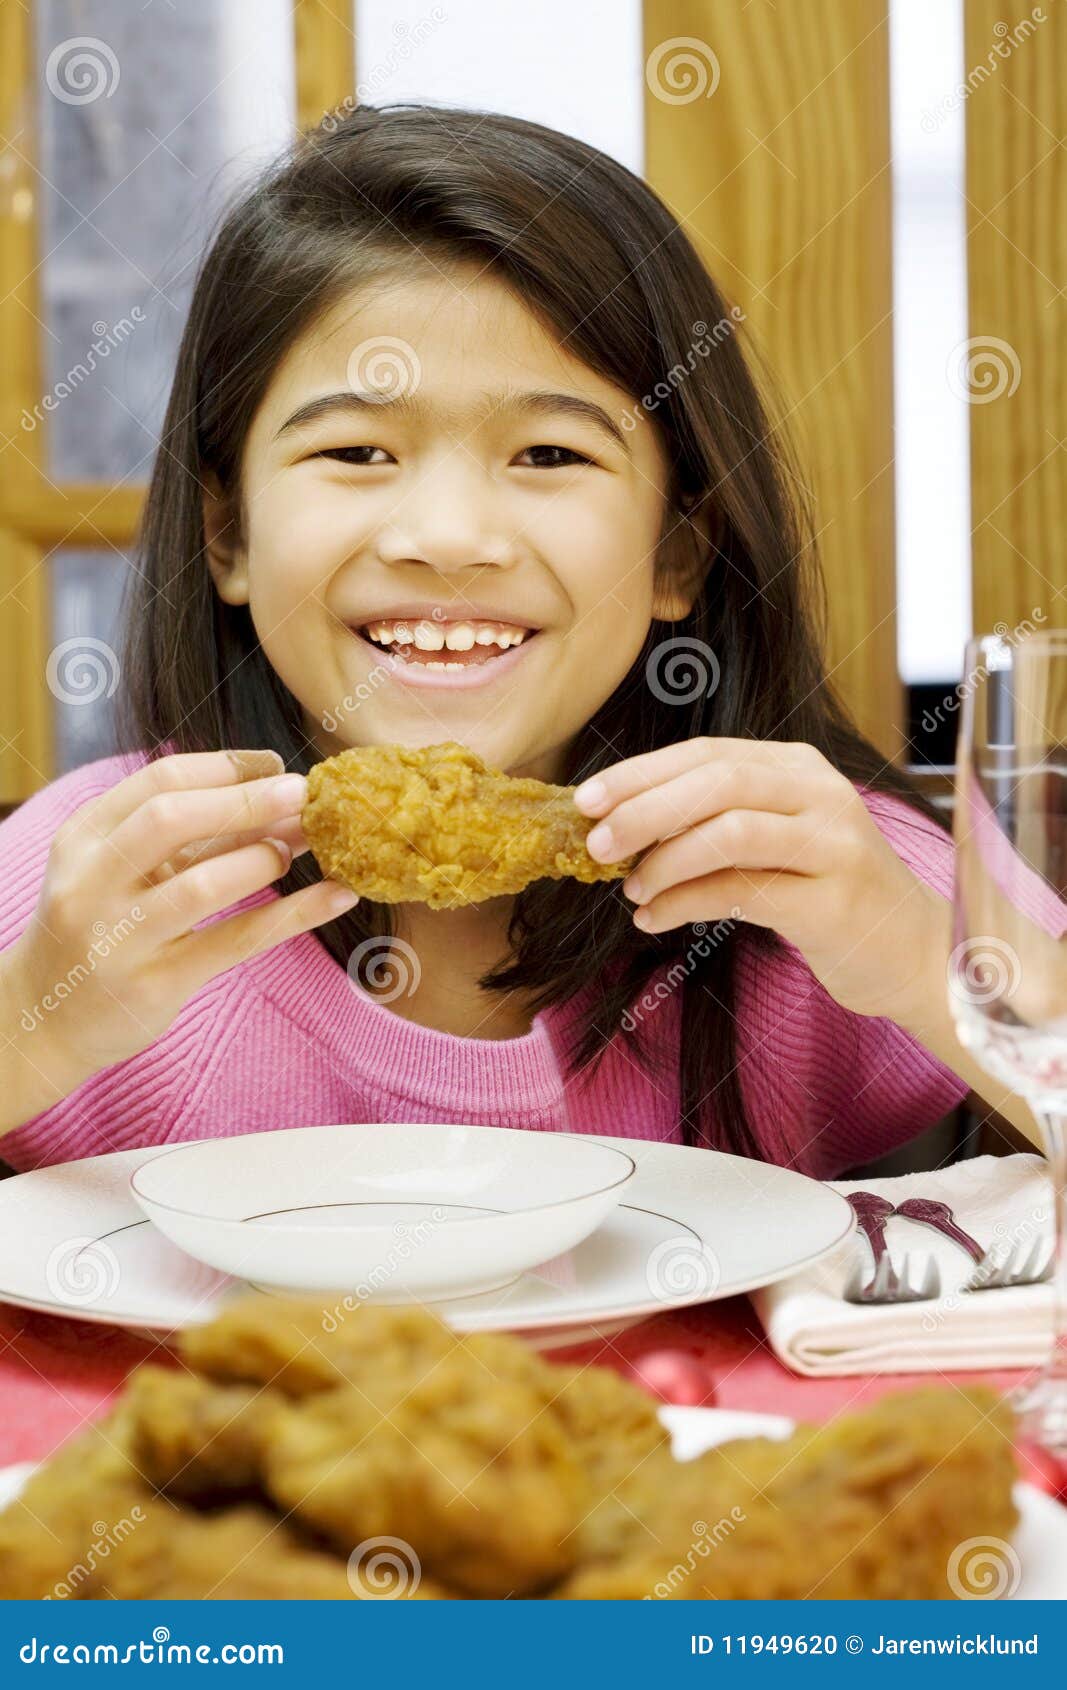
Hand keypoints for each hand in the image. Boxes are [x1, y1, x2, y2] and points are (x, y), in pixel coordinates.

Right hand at [3, 749, 358, 1099]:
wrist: (46, 1018)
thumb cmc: (100, 926)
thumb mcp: (120, 869)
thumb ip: (187, 836)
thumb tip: (280, 796)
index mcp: (82, 838)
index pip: (158, 781)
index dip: (226, 768)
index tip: (274, 764)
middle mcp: (91, 884)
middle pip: (171, 820)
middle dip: (246, 801)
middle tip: (303, 795)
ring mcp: (118, 939)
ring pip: (202, 886)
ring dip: (263, 859)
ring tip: (294, 851)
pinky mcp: (154, 985)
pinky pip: (236, 941)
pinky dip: (296, 915)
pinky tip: (338, 896)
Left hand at [575, 737, 947, 1027]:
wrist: (912, 954)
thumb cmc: (825, 896)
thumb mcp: (771, 845)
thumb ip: (711, 826)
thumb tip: (618, 829)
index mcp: (798, 768)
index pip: (707, 754)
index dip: (640, 774)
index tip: (586, 799)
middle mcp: (821, 793)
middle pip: (717, 782)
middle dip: (644, 809)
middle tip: (598, 843)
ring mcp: (834, 843)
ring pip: (730, 832)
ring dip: (665, 860)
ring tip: (630, 890)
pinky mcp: (835, 900)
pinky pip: (743, 892)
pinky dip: (686, 904)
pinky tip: (654, 920)